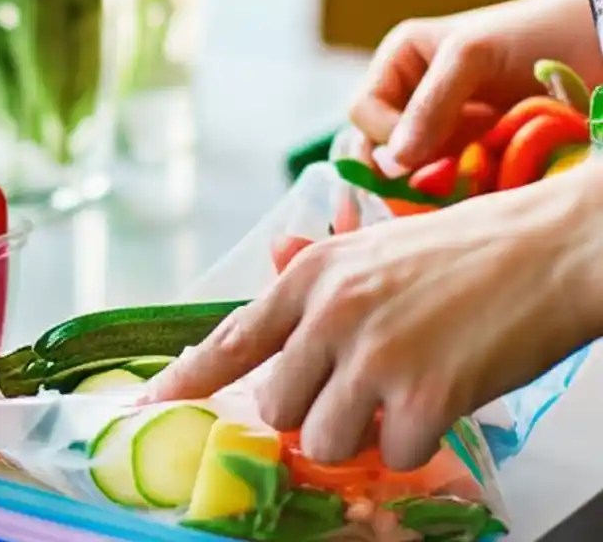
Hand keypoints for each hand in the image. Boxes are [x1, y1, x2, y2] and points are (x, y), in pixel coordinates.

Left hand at [142, 162, 602, 469]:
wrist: (554, 247)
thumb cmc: (468, 247)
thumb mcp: (374, 246)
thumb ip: (317, 275)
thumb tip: (274, 265)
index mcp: (311, 275)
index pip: (228, 341)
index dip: (183, 381)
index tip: (146, 405)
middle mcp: (329, 314)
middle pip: (276, 407)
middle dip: (311, 411)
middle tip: (356, 391)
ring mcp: (373, 357)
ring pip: (324, 442)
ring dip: (359, 436)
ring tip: (399, 397)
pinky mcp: (424, 398)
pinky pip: (394, 455)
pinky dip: (418, 443)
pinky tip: (442, 401)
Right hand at [349, 0, 601, 171]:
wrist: (602, 43)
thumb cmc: (535, 33)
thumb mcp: (472, 56)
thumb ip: (428, 106)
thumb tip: (391, 164)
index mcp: (400, 64)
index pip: (363, 113)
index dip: (386, 135)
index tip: (424, 150)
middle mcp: (413, 98)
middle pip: (378, 147)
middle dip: (404, 167)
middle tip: (444, 173)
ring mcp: (443, 130)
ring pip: (410, 172)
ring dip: (432, 182)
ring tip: (472, 173)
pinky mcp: (471, 156)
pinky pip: (445, 184)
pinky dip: (457, 191)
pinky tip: (483, 181)